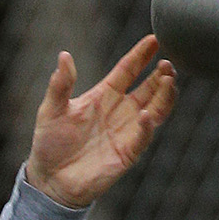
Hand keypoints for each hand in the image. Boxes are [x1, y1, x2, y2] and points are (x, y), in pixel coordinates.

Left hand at [24, 34, 177, 208]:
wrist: (49, 180)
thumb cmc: (50, 144)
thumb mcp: (51, 110)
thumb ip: (60, 84)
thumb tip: (63, 56)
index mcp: (103, 96)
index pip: (128, 70)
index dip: (141, 55)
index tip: (155, 39)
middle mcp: (120, 110)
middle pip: (149, 87)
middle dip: (161, 74)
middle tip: (168, 62)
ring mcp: (126, 130)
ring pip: (155, 108)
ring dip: (164, 95)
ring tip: (169, 79)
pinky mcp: (127, 152)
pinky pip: (143, 136)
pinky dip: (147, 125)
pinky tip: (146, 114)